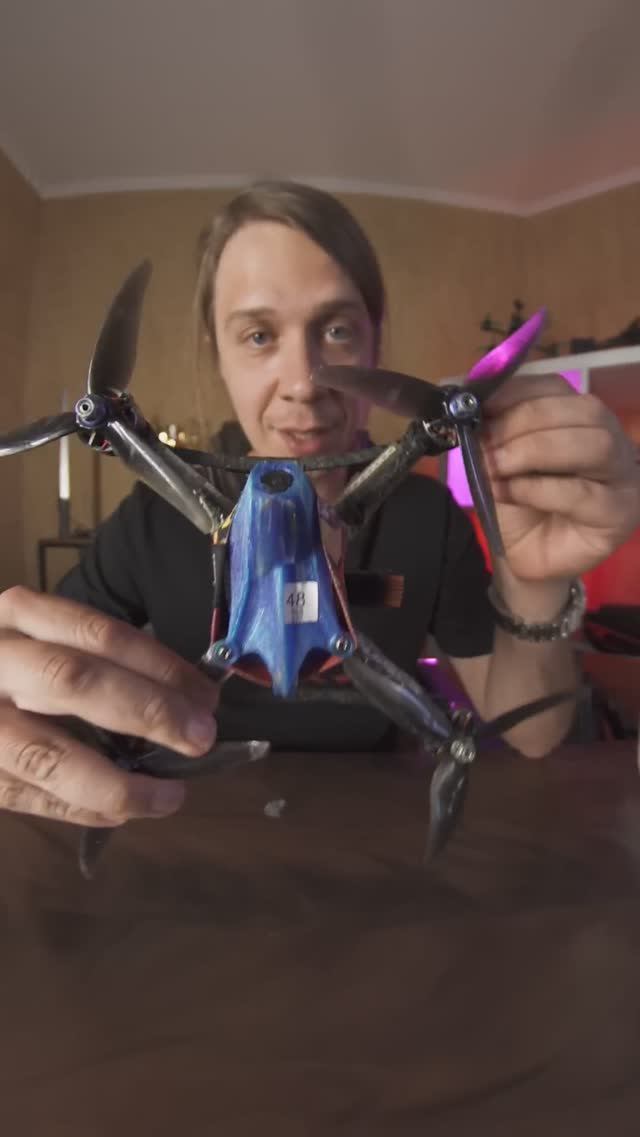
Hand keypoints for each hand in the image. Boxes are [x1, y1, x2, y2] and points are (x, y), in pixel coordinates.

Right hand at [0, 587, 218, 827]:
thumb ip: (97, 662)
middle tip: (200, 737)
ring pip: (46, 755)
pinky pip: (27, 797)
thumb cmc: (11, 671)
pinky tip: (121, 814)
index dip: (158, 665)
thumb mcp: (40, 642)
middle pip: (74, 680)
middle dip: (147, 711)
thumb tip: (184, 702)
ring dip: (117, 782)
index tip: (205, 697)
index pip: (98, 633)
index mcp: (18, 616)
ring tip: (169, 797)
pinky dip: (79, 809)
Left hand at [481, 375, 639, 581]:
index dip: (517, 392)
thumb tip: (468, 401)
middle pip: (583, 410)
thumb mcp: (499, 460)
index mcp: (580, 418)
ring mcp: (623, 477)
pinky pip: (583, 493)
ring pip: (594, 445)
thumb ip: (494, 430)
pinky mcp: (619, 514)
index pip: (558, 387)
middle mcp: (612, 439)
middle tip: (488, 444)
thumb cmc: (518, 504)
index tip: (478, 406)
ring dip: (536, 450)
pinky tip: (511, 492)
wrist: (526, 555)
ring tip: (499, 466)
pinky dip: (539, 489)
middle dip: (526, 422)